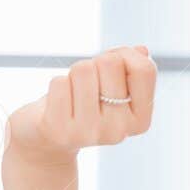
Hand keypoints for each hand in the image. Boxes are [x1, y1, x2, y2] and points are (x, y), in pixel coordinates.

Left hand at [6, 44, 156, 167]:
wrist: (46, 140)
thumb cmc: (82, 105)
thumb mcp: (111, 88)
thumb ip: (129, 68)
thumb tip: (141, 50)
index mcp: (140, 120)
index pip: (144, 69)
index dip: (125, 55)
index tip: (111, 65)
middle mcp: (119, 130)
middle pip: (111, 63)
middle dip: (95, 64)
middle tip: (86, 84)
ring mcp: (90, 132)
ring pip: (83, 69)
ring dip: (73, 74)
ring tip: (71, 93)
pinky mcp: (60, 129)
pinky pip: (59, 82)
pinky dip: (56, 84)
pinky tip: (56, 102)